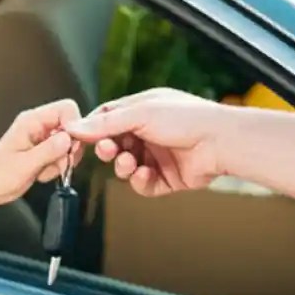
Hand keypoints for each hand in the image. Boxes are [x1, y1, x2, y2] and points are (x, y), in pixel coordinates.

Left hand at [0, 99, 83, 204]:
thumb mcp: (25, 164)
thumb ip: (48, 150)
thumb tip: (69, 138)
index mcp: (31, 121)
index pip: (66, 108)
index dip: (74, 126)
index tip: (70, 147)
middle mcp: (38, 125)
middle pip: (71, 127)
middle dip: (68, 149)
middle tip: (55, 163)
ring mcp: (42, 138)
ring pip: (69, 144)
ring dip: (61, 161)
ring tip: (42, 170)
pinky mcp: (44, 151)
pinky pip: (62, 156)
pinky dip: (57, 167)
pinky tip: (41, 174)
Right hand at [64, 88, 228, 197]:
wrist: (220, 142)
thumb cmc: (188, 118)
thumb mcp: (140, 114)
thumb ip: (106, 123)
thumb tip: (74, 126)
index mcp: (142, 110)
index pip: (107, 118)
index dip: (92, 129)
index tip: (77, 138)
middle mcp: (148, 132)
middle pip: (113, 144)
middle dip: (107, 149)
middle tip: (107, 151)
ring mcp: (157, 156)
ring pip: (125, 166)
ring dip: (122, 166)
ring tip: (129, 163)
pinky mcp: (167, 178)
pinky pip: (143, 184)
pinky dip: (140, 181)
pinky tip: (145, 174)